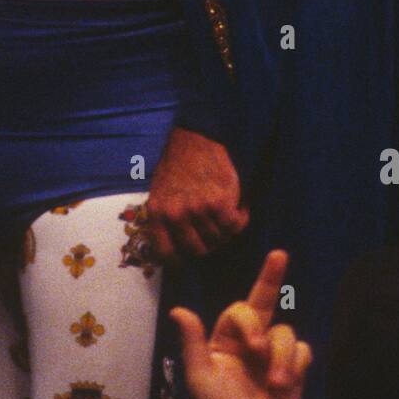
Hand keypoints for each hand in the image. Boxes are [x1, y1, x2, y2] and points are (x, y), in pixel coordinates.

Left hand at [146, 128, 247, 261]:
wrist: (196, 138)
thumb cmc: (177, 165)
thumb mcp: (160, 192)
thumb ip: (165, 218)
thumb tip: (175, 248)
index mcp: (157, 214)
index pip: (166, 254)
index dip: (181, 259)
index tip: (190, 257)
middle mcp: (176, 215)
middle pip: (198, 250)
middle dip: (209, 244)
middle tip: (215, 233)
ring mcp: (198, 210)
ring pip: (219, 239)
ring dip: (226, 231)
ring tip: (226, 216)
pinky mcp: (220, 203)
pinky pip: (235, 226)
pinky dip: (240, 220)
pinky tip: (239, 209)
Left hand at [170, 251, 311, 398]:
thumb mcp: (200, 376)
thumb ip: (192, 342)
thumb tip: (178, 310)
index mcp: (225, 338)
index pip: (242, 310)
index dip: (251, 322)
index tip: (254, 346)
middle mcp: (251, 340)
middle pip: (265, 299)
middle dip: (272, 276)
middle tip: (279, 256)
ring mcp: (273, 354)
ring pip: (287, 333)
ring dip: (283, 358)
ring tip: (276, 384)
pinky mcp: (293, 369)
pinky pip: (303, 351)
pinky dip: (297, 365)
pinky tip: (286, 385)